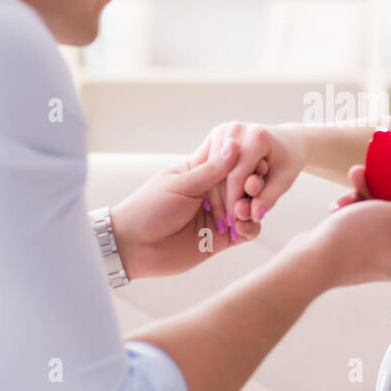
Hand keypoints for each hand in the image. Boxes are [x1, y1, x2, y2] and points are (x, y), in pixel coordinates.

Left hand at [111, 140, 261, 277]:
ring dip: (253, 207)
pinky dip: (250, 228)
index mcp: (201, 172)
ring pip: (250, 207)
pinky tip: (241, 229)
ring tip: (243, 212)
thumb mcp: (180, 185)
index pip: (231, 160)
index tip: (256, 162)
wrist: (133, 246)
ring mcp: (220, 215)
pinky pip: (247, 231)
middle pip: (245, 183)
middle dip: (253, 185)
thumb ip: (211, 169)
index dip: (246, 161)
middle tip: (251, 190)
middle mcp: (214, 192)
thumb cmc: (149, 209)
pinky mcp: (223, 238)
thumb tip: (235, 144)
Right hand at [190, 122, 309, 232]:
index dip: (234, 202)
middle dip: (223, 201)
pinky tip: (214, 202)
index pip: (237, 177)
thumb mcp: (284, 180)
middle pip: (221, 174)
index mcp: (256, 137)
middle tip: (224, 224)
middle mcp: (236, 129)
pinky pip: (207, 164)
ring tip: (220, 215)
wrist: (286, 140)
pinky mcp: (215, 134)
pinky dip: (210, 183)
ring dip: (213, 195)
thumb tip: (254, 217)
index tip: (234, 222)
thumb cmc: (288, 160)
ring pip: (210, 170)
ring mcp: (223, 130)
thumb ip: (269, 198)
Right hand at [303, 164, 390, 287]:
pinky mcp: (349, 255)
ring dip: (365, 199)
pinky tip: (339, 207)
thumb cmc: (351, 242)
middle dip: (386, 194)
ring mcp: (369, 259)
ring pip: (375, 220)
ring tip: (352, 186)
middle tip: (375, 177)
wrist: (309, 263)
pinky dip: (350, 213)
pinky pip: (356, 228)